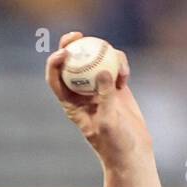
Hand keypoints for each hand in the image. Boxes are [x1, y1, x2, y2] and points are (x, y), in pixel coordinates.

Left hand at [45, 32, 148, 166]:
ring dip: (103, 54)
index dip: (55, 62)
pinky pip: (115, 65)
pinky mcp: (116, 86)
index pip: (55, 79)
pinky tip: (125, 75)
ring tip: (116, 63)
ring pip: (95, 59)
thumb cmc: (115, 144)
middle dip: (71, 45)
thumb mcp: (108, 122)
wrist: (132, 151)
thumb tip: (104, 71)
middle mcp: (82, 92)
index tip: (65, 52)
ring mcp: (99, 87)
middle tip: (78, 35)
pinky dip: (120, 64)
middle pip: (71, 63)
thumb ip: (105, 97)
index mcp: (70, 103)